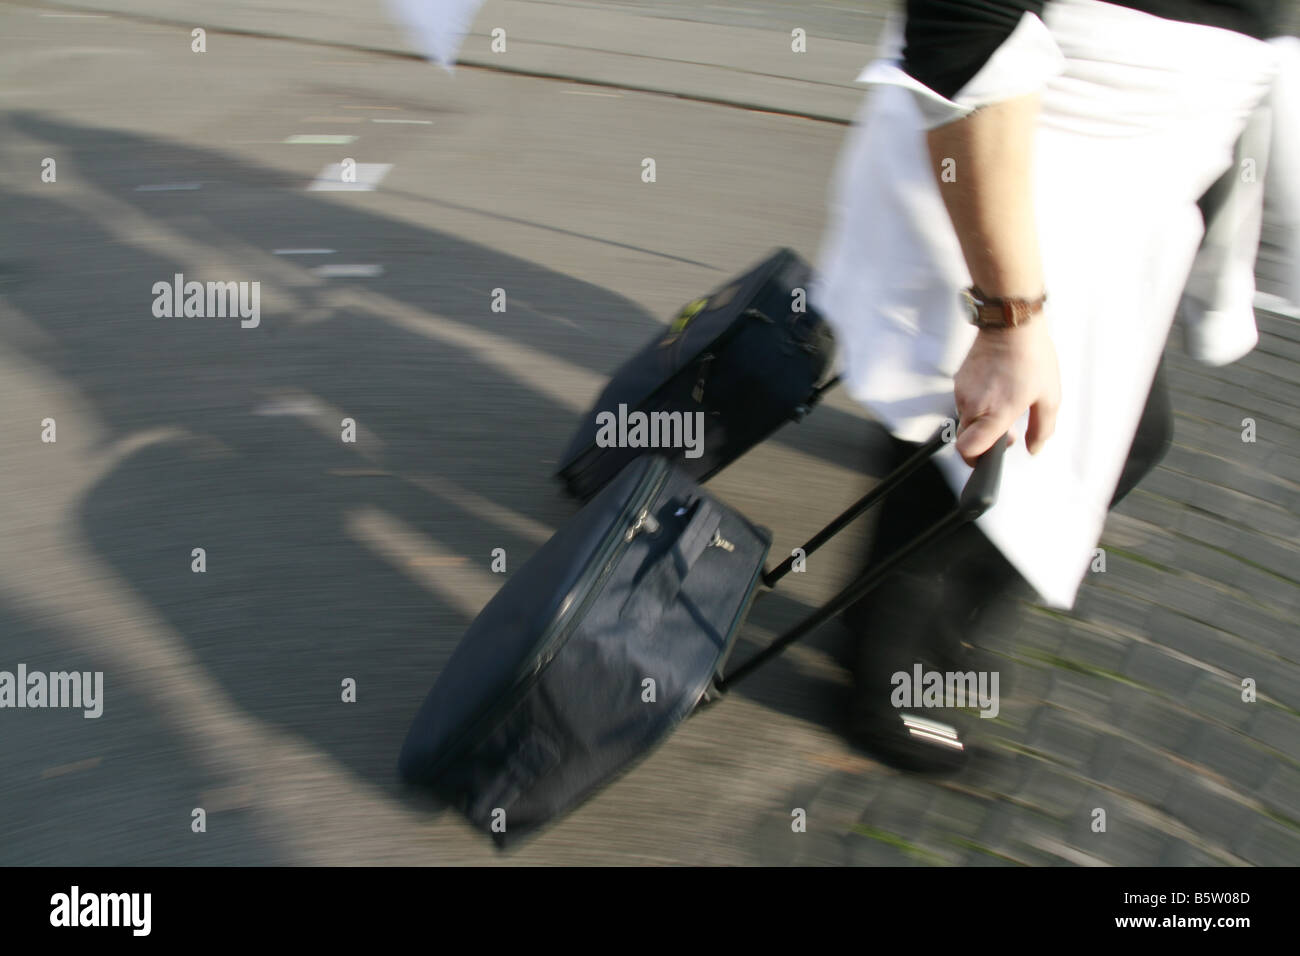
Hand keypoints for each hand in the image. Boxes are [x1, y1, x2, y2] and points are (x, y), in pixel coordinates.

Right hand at [953, 316, 1059, 465]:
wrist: (1010, 325)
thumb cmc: (1031, 357)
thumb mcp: (1049, 397)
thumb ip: (1042, 429)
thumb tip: (1033, 448)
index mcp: (995, 413)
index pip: (969, 450)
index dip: (977, 460)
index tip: (990, 456)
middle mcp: (974, 405)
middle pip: (964, 439)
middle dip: (982, 441)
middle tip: (1004, 429)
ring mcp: (963, 393)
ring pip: (964, 420)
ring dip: (980, 421)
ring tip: (1003, 403)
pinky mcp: (958, 381)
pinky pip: (963, 402)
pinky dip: (977, 403)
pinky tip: (995, 389)